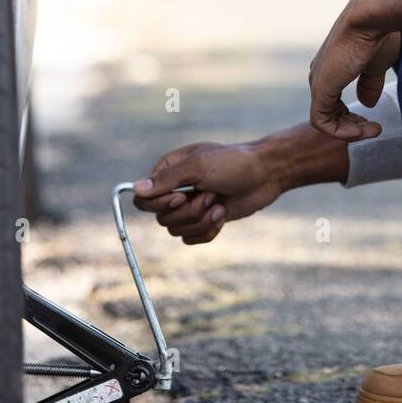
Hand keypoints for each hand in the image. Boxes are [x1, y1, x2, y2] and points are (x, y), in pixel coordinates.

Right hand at [133, 141, 282, 243]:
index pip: (143, 199)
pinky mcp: (204, 220)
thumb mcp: (199, 166)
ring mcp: (190, 206)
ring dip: (202, 220)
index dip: (159, 205)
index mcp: (168, 171)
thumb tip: (135, 190)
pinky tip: (223, 214)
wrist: (266, 174)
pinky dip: (209, 231)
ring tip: (219, 203)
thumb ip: (167, 179)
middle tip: (210, 195)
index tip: (180, 197)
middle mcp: (175, 190)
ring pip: (177, 231)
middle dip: (189, 212)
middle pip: (162, 219)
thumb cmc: (233, 163)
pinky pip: (193, 239)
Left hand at [308, 0, 401, 139]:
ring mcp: (318, 83)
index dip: (352, 118)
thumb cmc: (377, 35)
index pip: (334, 104)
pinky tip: (361, 131)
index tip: (374, 122)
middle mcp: (320, 76)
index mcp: (331, 70)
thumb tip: (367, 103)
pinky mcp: (320, 89)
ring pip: (325, 121)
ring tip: (372, 130)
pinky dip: (340, 132)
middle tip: (374, 129)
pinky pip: (322, 122)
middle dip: (351, 127)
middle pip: (329, 114)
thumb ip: (370, 84)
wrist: (372, 18)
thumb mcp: (376, 66)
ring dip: (349, 132)